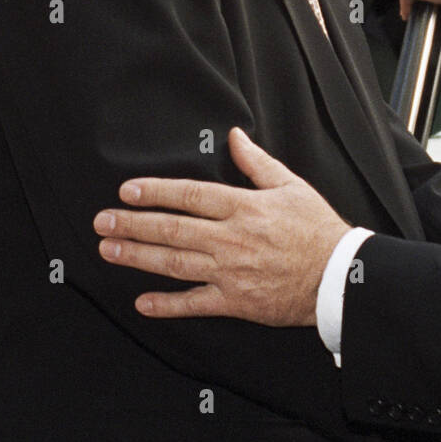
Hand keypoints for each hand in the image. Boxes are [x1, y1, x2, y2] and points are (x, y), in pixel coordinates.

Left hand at [94, 128, 348, 326]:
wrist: (338, 275)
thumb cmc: (316, 228)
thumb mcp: (290, 185)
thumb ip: (256, 162)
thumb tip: (234, 135)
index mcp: (244, 207)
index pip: (190, 195)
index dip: (155, 192)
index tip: (128, 190)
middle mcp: (231, 239)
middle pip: (172, 229)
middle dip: (133, 224)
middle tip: (102, 222)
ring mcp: (230, 272)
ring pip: (174, 264)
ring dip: (138, 257)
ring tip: (109, 250)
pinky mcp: (235, 301)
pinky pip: (194, 304)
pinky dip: (166, 305)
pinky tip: (142, 302)